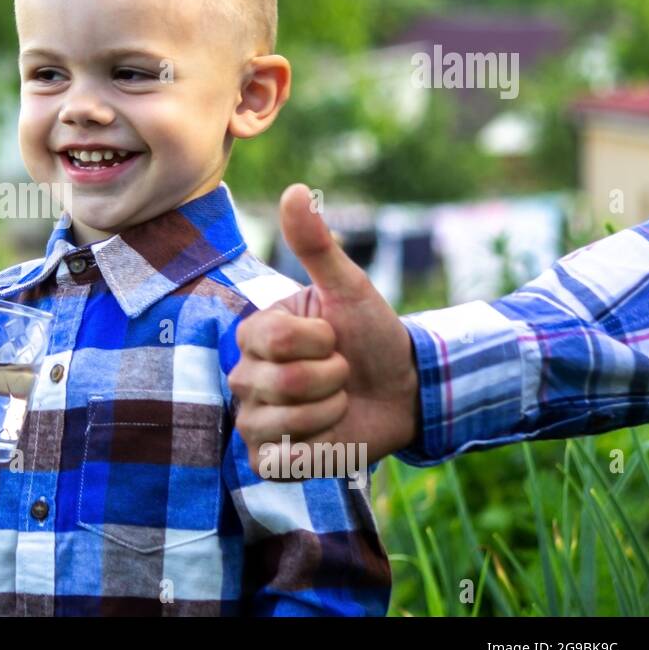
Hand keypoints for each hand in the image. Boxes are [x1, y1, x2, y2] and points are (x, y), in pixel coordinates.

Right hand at [230, 184, 420, 477]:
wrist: (404, 391)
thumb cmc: (372, 336)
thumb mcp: (350, 288)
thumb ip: (316, 244)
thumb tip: (294, 189)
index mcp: (256, 335)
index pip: (273, 340)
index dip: (319, 341)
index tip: (335, 338)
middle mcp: (244, 377)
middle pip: (280, 382)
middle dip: (331, 378)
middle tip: (343, 374)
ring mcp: (252, 421)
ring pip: (281, 421)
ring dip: (329, 413)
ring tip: (339, 404)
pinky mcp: (267, 461)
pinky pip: (280, 460)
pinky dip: (315, 452)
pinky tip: (326, 438)